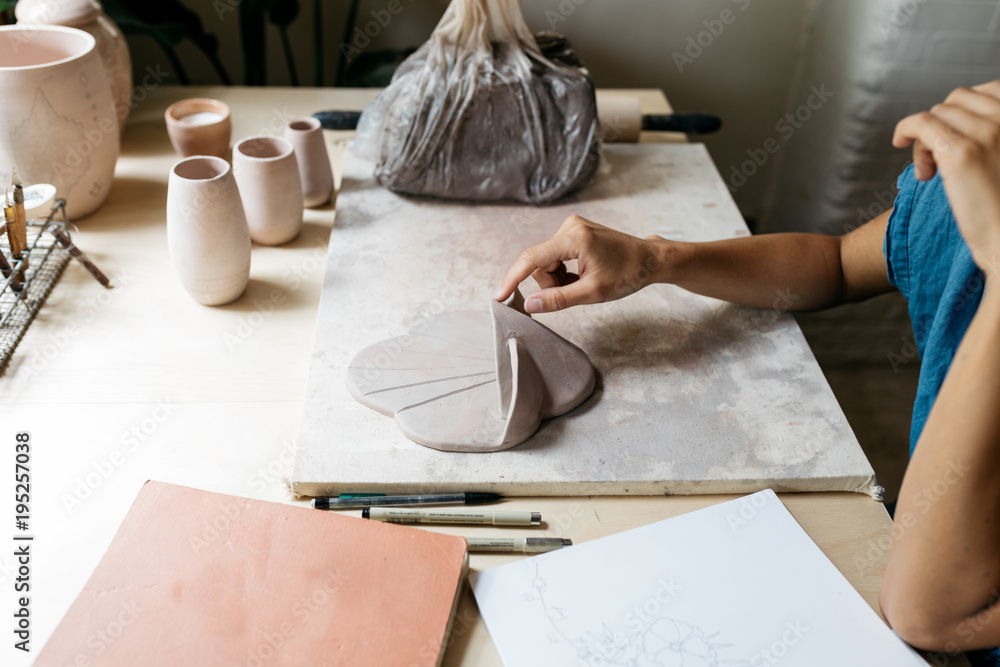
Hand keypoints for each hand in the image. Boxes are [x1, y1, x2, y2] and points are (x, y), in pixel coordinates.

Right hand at [495, 215, 667, 312]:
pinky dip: (564, 270)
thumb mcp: (593, 293)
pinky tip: (583, 274)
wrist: (650, 259)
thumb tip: (529, 305)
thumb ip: (559, 299)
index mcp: (574, 238)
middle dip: (551, 282)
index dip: (514, 278)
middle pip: (540, 262)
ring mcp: (572, 226)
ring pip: (547, 261)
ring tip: (583, 282)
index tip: (501, 296)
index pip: (532, 258)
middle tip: (576, 290)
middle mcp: (570, 226)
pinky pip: (556, 256)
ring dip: (559, 278)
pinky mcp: (575, 230)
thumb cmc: (628, 275)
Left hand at [893, 81, 999, 274]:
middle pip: (959, 100)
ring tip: (932, 169)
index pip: (991, 90)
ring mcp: (987, 133)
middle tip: (941, 156)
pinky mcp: (960, 153)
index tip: (956, 130)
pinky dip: (906, 129)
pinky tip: (899, 141)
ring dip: (928, 137)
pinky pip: (922, 123)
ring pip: (939, 113)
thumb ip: (996, 137)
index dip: (966, 109)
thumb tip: (962, 121)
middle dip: (944, 123)